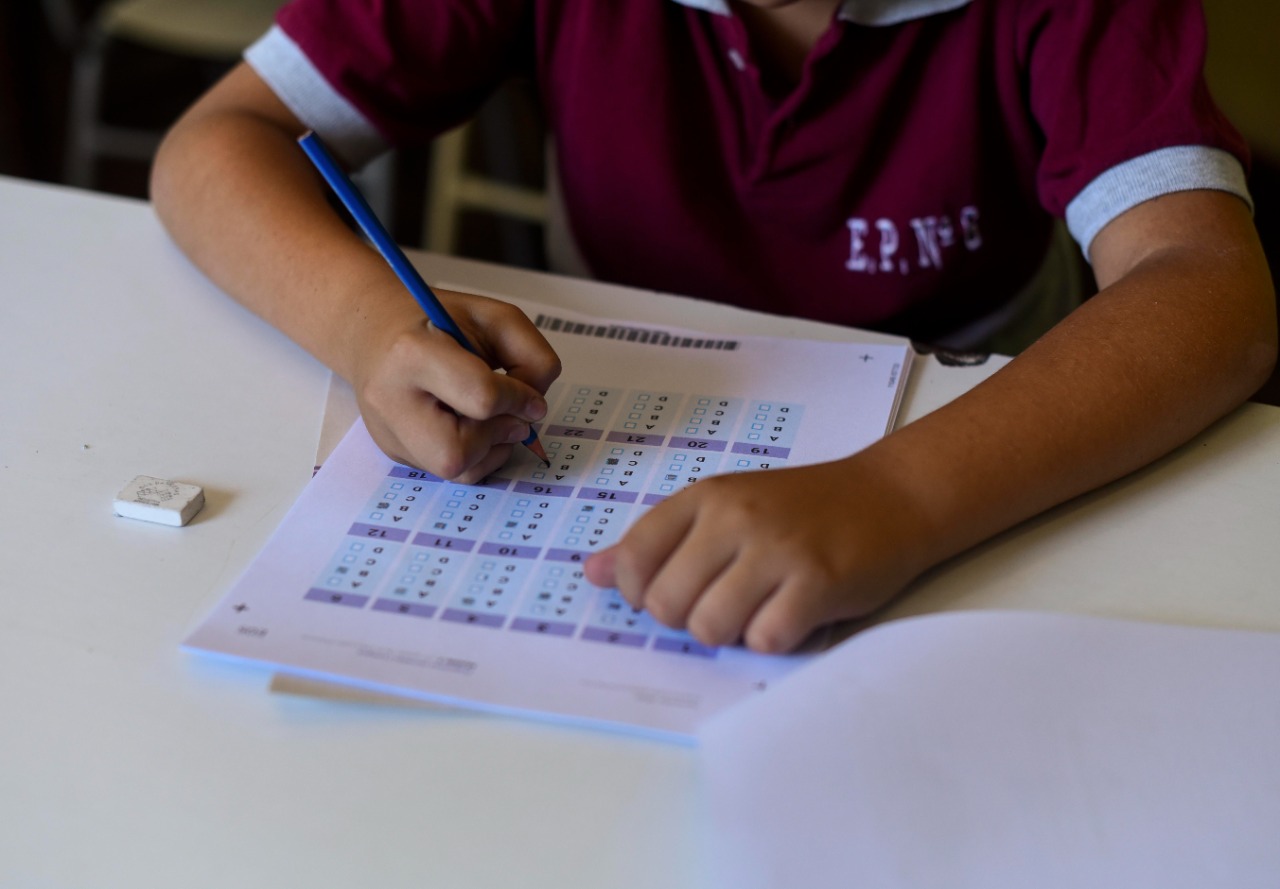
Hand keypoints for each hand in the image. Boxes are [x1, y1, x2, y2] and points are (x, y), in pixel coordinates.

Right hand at [348, 288, 560, 482]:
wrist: (375, 331)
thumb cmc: (438, 321)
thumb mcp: (494, 317)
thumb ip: (531, 356)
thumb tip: (534, 409)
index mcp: (412, 353)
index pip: (481, 397)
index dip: (518, 399)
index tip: (530, 396)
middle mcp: (391, 400)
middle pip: (456, 452)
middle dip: (495, 436)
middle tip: (509, 416)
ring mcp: (388, 432)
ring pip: (455, 471)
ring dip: (490, 449)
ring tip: (489, 418)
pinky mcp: (395, 451)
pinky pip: (450, 474)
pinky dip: (477, 457)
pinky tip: (475, 428)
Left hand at [584, 456, 926, 652]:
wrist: (891, 496)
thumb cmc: (802, 508)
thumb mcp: (726, 507)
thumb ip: (661, 541)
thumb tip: (594, 573)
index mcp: (706, 497)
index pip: (635, 558)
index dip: (642, 594)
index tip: (673, 593)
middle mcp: (735, 517)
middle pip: (668, 604)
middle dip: (689, 620)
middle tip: (726, 603)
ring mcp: (777, 549)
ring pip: (709, 628)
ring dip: (731, 633)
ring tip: (759, 609)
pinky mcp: (817, 582)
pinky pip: (764, 640)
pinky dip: (774, 639)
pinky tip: (792, 614)